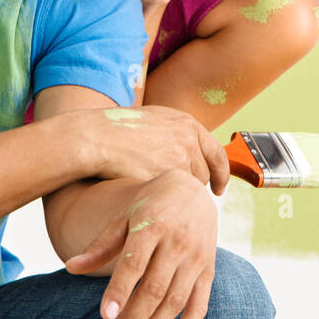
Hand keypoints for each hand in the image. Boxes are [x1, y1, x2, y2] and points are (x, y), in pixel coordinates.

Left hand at [65, 169, 217, 318]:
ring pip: (176, 300)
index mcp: (153, 224)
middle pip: (155, 288)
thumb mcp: (123, 218)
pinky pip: (200, 304)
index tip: (105, 316)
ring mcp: (196, 256)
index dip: (120, 290)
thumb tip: (71, 268)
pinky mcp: (209, 269)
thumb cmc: (149, 205)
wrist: (191, 189)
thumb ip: (100, 246)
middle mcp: (178, 241)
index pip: (135, 262)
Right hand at [71, 105, 229, 194]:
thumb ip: (179, 133)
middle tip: (171, 189)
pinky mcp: (163, 176)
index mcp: (187, 125)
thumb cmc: (120, 129)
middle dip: (190, 185)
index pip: (217, 154)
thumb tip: (194, 150)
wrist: (96, 137)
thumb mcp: (157, 119)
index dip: (221, 174)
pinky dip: (162, 199)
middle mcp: (187, 140)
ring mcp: (177, 158)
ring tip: (152, 184)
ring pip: (187, 188)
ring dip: (175, 193)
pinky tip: (145, 190)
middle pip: (203, 175)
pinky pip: (171, 196)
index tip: (220, 189)